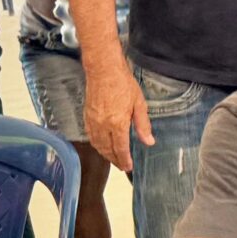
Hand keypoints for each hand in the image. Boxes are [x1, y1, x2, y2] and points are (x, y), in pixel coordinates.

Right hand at [84, 58, 150, 173]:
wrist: (103, 70)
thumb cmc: (123, 84)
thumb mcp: (139, 104)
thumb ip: (143, 125)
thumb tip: (149, 141)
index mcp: (117, 123)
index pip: (121, 148)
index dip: (124, 160)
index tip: (129, 167)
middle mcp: (103, 125)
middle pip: (108, 149)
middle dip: (115, 160)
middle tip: (122, 166)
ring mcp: (93, 121)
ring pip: (98, 144)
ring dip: (105, 154)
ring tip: (113, 159)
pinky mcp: (87, 116)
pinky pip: (91, 136)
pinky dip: (96, 144)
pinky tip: (101, 146)